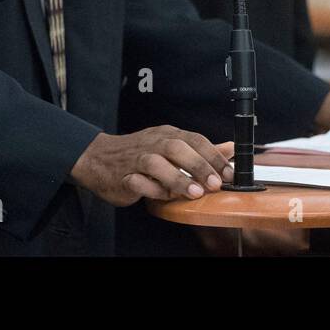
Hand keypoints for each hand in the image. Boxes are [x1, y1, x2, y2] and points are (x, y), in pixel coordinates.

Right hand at [69, 126, 235, 206]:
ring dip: (177, 178)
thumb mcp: (172, 145)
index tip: (228, 173)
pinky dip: (150, 189)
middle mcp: (153, 143)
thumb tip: (230, 149)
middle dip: (198, 165)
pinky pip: (136, 181)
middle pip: (177, 147)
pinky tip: (160, 195)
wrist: (98, 158)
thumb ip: (201, 150)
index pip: (194, 139)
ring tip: (194, 192)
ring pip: (156, 163)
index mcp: (167, 134)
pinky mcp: (123, 176)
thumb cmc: (140, 153)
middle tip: (214, 184)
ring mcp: (136, 158)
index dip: (213, 156)